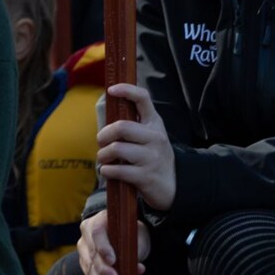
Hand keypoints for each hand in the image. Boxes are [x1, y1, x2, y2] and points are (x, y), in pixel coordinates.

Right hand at [75, 210, 151, 274]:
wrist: (127, 236)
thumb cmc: (133, 234)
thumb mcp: (137, 236)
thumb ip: (135, 249)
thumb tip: (137, 267)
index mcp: (100, 219)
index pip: (97, 232)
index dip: (103, 247)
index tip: (113, 261)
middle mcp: (87, 232)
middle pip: (92, 252)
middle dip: (103, 269)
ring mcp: (83, 247)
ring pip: (88, 266)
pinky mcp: (84, 261)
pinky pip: (89, 274)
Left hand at [98, 83, 174, 211]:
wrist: (172, 185)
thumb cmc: (153, 156)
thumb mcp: (150, 136)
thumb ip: (134, 124)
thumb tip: (107, 113)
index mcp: (155, 123)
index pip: (143, 98)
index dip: (126, 90)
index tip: (111, 90)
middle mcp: (155, 138)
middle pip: (121, 127)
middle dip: (104, 135)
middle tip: (101, 142)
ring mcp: (151, 157)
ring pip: (116, 149)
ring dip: (103, 155)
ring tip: (104, 159)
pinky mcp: (145, 176)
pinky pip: (117, 170)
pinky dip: (107, 170)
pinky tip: (107, 171)